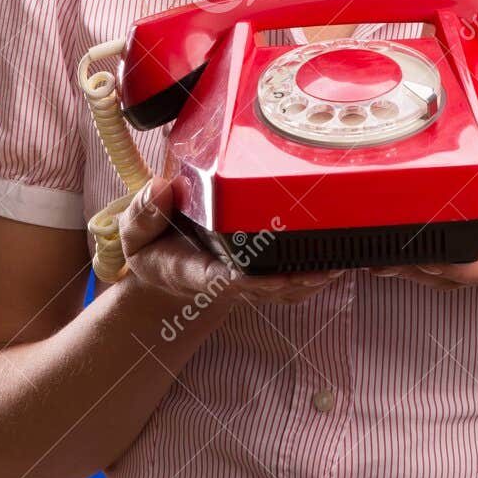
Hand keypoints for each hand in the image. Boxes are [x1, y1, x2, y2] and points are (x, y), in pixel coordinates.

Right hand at [117, 177, 344, 309]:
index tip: (270, 274)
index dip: (249, 279)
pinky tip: (340, 255)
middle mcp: (228, 282)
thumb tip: (161, 187)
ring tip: (342, 260)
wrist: (169, 270)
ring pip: (286, 290)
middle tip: (325, 266)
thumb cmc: (155, 249)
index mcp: (196, 272)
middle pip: (266, 287)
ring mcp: (249, 284)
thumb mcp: (135, 234)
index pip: (223, 279)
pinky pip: (294, 284)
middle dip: (295, 280)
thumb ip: (143, 213)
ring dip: (312, 279)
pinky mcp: (263, 278)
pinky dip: (316, 274)